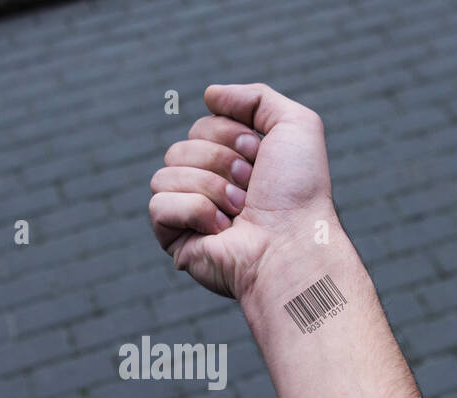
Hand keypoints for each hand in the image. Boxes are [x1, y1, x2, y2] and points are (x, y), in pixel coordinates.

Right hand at [149, 83, 337, 304]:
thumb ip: (256, 97)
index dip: (230, 134)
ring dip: (210, 187)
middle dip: (220, 161)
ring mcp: (188, 214)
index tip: (260, 156)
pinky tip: (220, 230)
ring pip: (164, 173)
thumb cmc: (299, 192)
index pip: (201, 125)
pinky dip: (193, 212)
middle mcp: (208, 186)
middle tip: (251, 186)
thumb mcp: (294, 125)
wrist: (292, 243)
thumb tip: (209, 95)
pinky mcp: (174, 240)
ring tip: (239, 211)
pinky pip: (158, 205)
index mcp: (232, 162)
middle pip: (180, 147)